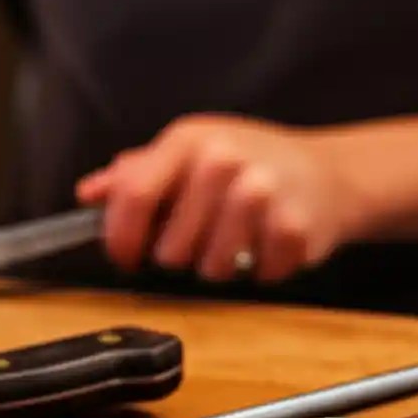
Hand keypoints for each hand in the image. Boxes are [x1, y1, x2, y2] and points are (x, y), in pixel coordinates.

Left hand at [75, 114, 363, 282]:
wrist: (328, 172)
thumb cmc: (251, 162)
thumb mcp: (189, 152)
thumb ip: (136, 173)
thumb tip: (89, 192)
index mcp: (189, 140)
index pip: (134, 195)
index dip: (120, 237)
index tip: (124, 256)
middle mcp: (224, 160)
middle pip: (170, 247)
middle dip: (177, 255)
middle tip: (198, 238)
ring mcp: (262, 192)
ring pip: (210, 268)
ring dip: (218, 266)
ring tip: (233, 241)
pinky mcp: (294, 227)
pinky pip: (255, 276)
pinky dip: (258, 271)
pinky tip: (265, 244)